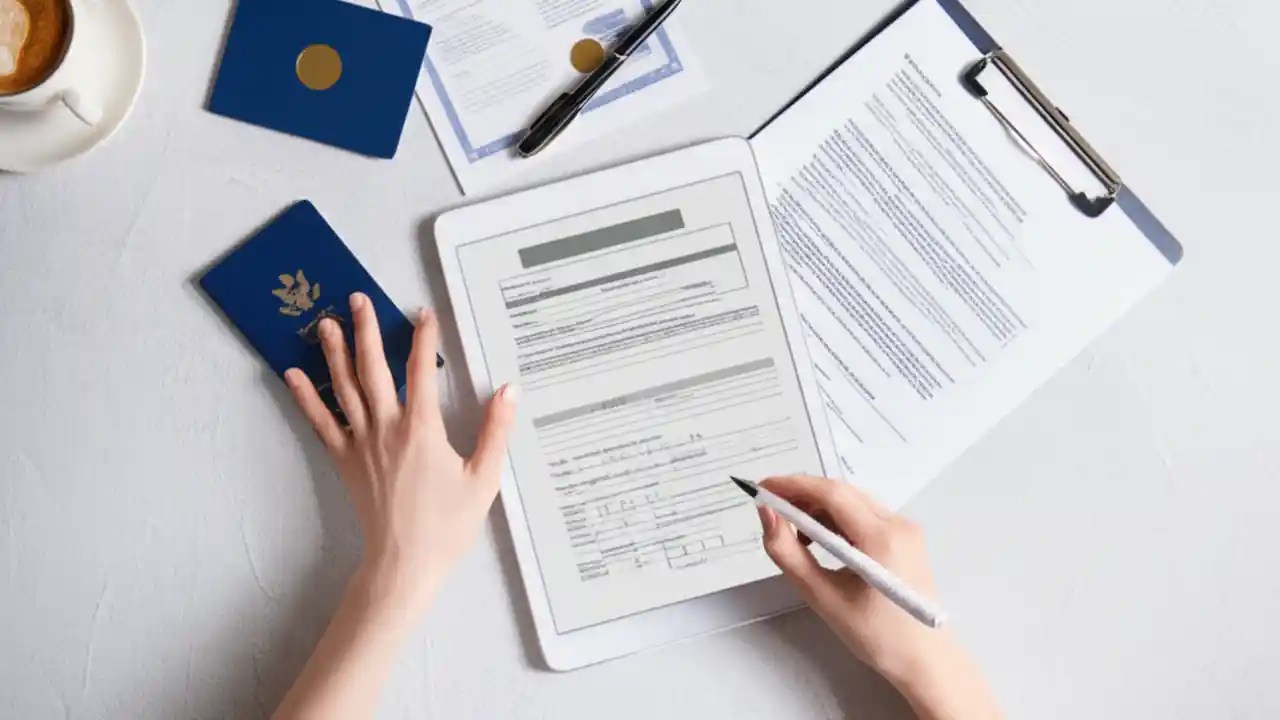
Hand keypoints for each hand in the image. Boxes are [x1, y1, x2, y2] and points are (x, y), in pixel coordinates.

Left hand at [283, 293, 517, 620]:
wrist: (404, 564)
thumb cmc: (447, 526)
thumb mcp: (483, 479)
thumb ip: (496, 431)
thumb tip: (508, 390)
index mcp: (423, 429)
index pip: (422, 371)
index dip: (424, 338)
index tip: (423, 312)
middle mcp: (387, 428)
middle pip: (374, 369)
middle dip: (367, 330)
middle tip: (359, 298)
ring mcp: (361, 443)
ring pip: (344, 388)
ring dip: (335, 353)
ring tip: (326, 322)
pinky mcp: (344, 461)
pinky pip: (321, 423)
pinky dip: (306, 398)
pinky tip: (294, 375)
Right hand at [757, 475, 999, 719]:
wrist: (924, 658)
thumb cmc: (878, 636)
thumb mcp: (823, 596)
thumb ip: (788, 553)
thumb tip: (768, 515)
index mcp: (883, 539)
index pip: (831, 494)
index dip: (793, 486)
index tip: (762, 488)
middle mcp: (899, 525)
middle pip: (841, 493)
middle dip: (802, 495)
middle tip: (771, 508)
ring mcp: (905, 528)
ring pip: (852, 501)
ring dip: (818, 508)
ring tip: (793, 534)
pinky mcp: (904, 536)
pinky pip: (864, 514)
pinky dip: (836, 520)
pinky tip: (819, 541)